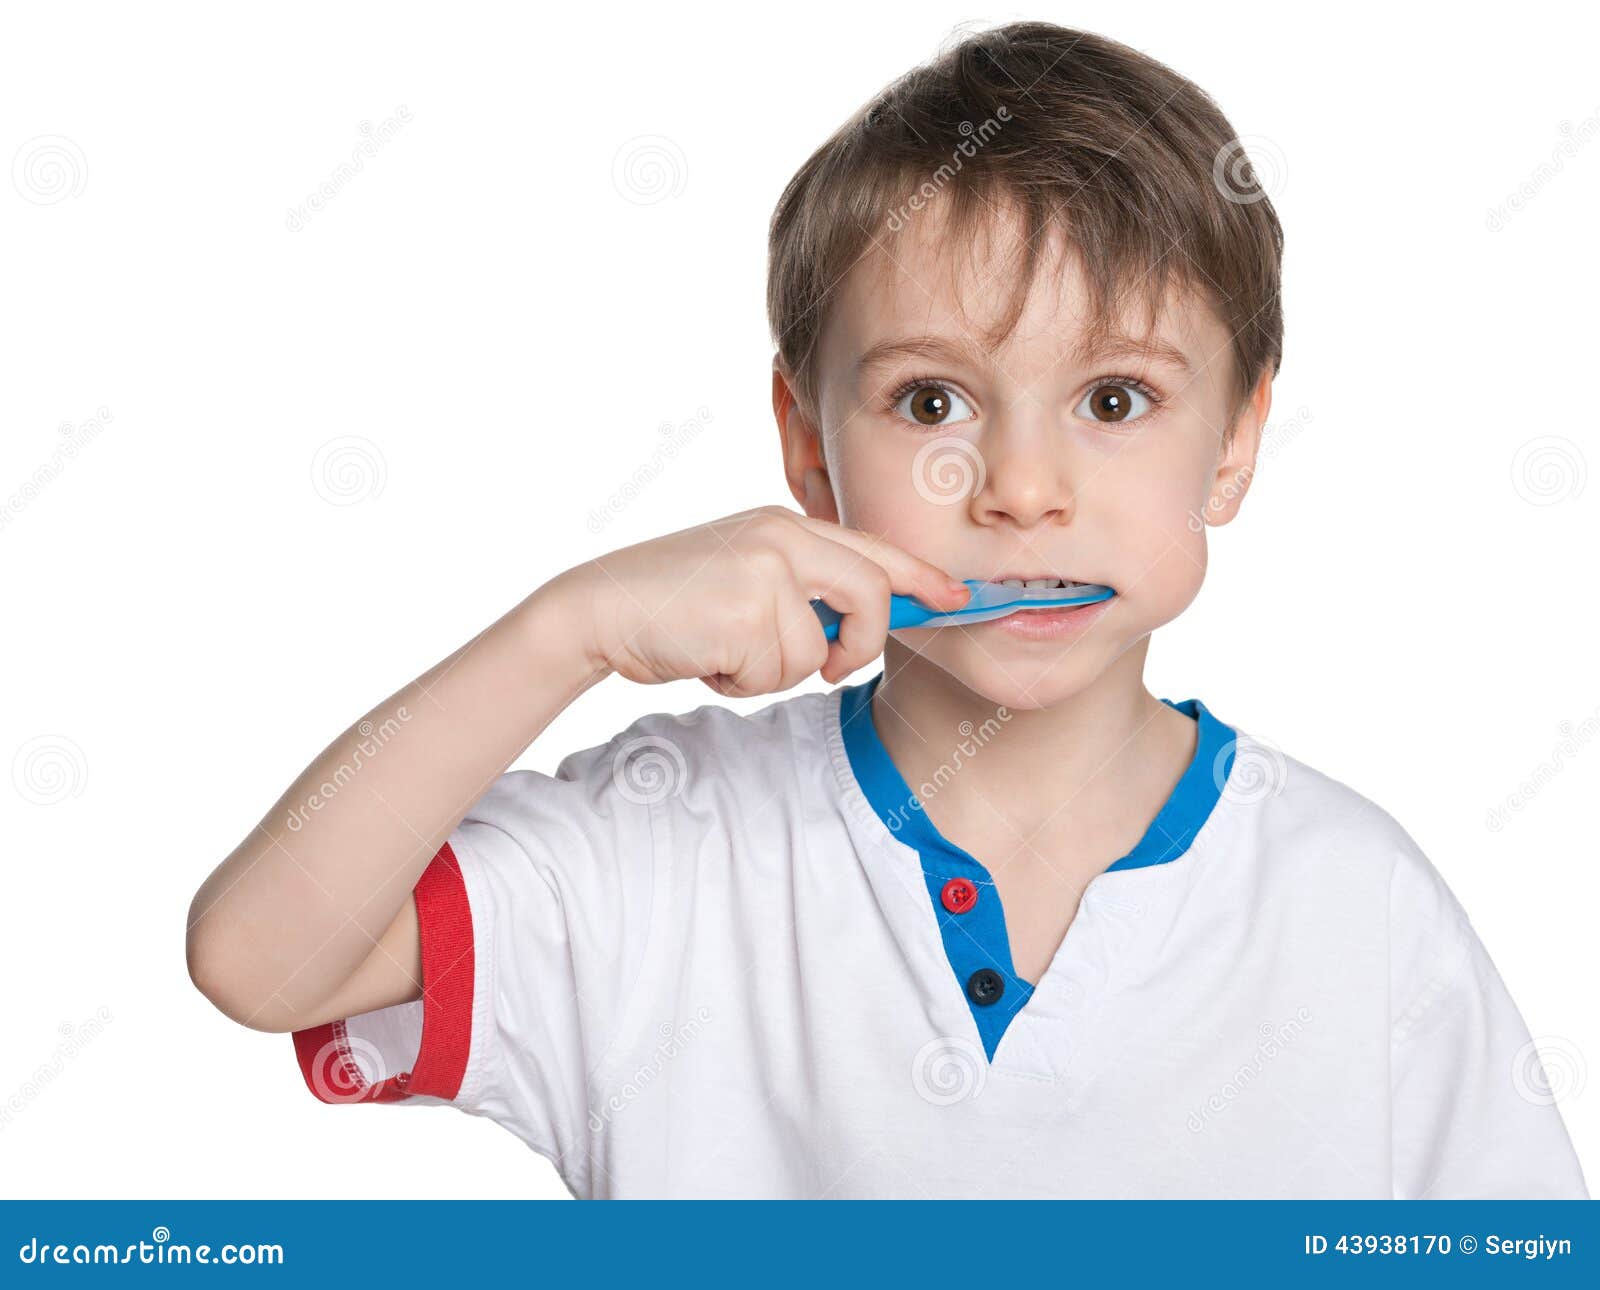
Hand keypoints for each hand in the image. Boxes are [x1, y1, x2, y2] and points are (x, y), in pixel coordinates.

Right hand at [553, 506, 968, 694]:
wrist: (600, 607)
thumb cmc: (672, 603)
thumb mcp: (743, 574)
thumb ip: (799, 586)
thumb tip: (855, 627)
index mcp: (784, 524)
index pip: (872, 548)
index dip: (921, 577)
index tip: (955, 599)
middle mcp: (782, 537)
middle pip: (870, 595)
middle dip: (861, 643)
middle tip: (832, 667)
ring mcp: (766, 570)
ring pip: (817, 650)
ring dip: (773, 672)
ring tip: (726, 651)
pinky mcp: (748, 609)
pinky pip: (780, 672)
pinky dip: (745, 683)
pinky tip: (709, 659)